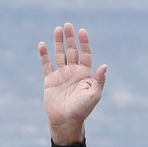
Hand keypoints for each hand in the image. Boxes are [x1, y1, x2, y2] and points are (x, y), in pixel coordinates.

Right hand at [38, 23, 106, 142]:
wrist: (66, 121)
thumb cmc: (82, 110)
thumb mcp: (94, 95)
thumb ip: (99, 80)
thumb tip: (105, 66)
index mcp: (85, 75)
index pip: (85, 54)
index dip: (84, 43)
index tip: (82, 31)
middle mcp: (73, 72)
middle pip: (72, 51)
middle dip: (70, 38)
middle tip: (68, 25)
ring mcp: (61, 75)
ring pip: (60, 54)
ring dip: (58, 42)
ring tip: (58, 29)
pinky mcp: (50, 80)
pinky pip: (47, 64)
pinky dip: (44, 55)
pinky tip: (43, 44)